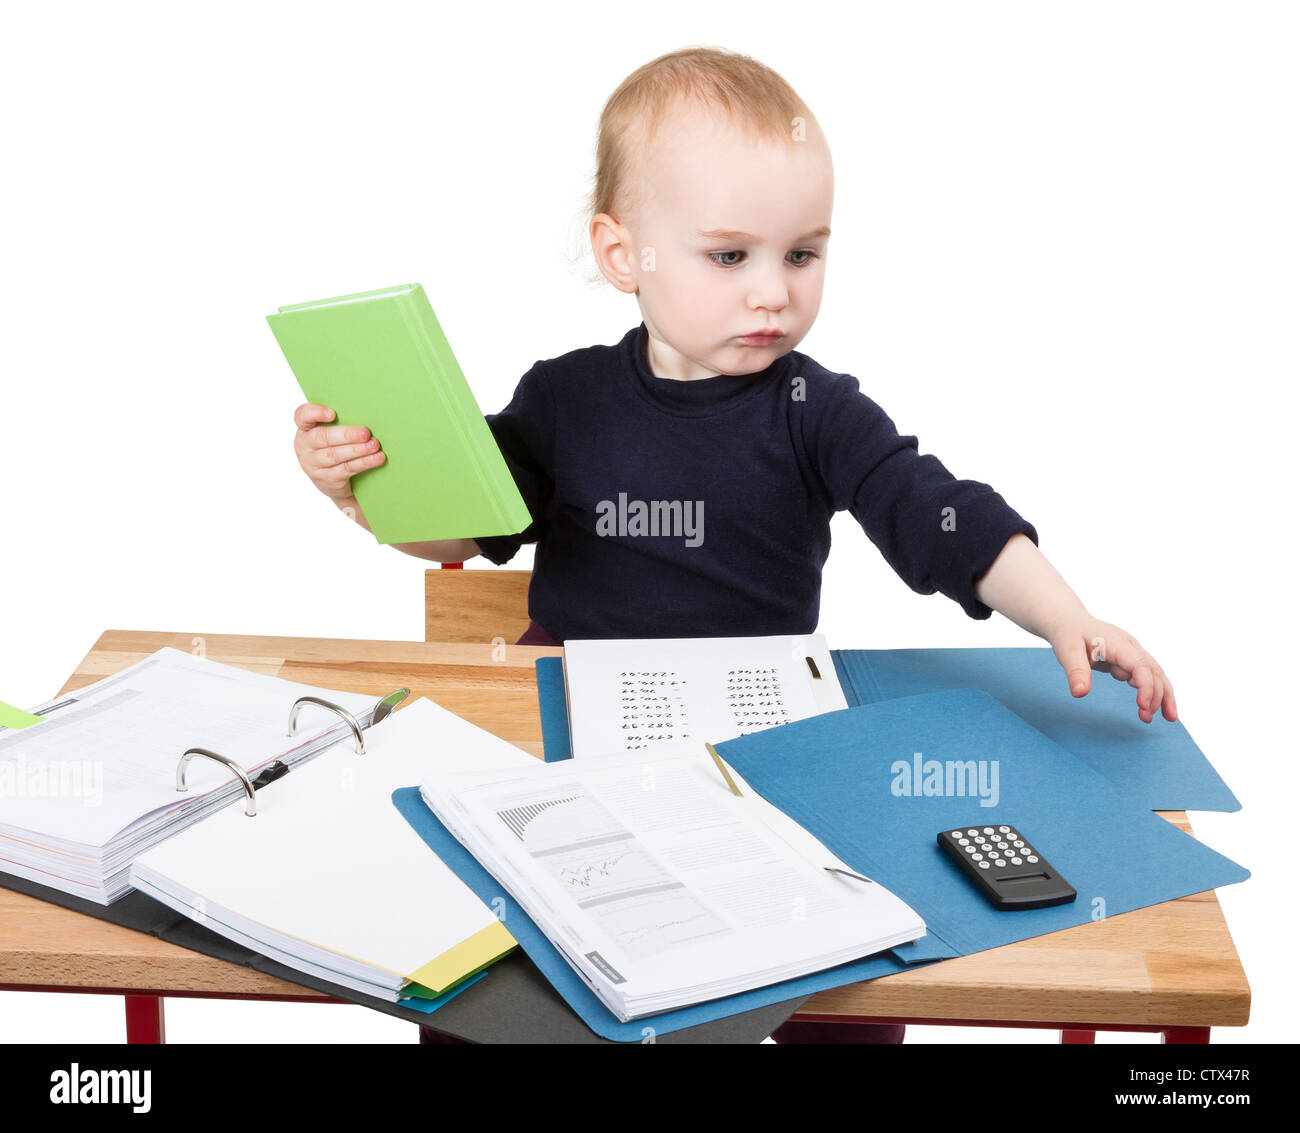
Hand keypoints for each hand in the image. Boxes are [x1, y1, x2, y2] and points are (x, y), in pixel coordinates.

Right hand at [292, 403, 384, 500]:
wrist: (331, 479)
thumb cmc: (333, 446)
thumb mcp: (331, 432)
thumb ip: (341, 421)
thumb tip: (367, 410)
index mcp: (305, 428)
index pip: (302, 416)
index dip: (315, 413)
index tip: (332, 413)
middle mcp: (305, 445)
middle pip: (323, 438)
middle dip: (346, 435)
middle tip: (365, 432)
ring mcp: (313, 464)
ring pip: (335, 455)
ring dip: (357, 450)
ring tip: (374, 445)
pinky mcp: (326, 478)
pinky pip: (346, 469)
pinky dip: (364, 462)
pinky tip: (376, 458)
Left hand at [1045, 613, 1177, 723]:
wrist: (1069, 621)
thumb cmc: (1069, 634)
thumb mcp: (1067, 651)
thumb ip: (1075, 671)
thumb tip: (1080, 693)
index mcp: (1118, 643)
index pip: (1140, 665)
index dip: (1146, 686)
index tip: (1142, 706)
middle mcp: (1131, 647)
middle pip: (1154, 671)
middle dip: (1156, 695)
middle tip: (1146, 718)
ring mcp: (1132, 653)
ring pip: (1155, 674)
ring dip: (1162, 695)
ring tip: (1167, 718)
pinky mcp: (1129, 660)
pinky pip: (1147, 676)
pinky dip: (1154, 691)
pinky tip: (1154, 707)